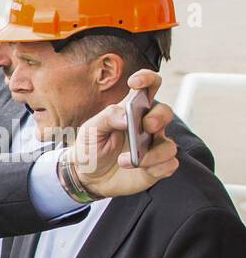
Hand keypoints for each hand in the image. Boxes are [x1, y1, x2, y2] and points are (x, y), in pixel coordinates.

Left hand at [68, 72, 179, 197]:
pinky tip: (141, 169)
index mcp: (131, 111)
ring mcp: (153, 147)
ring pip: (169, 145)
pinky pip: (169, 164)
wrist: (87, 178)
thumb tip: (127, 117)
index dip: (147, 79)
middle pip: (165, 113)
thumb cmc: (90, 148)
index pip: (148, 87)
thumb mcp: (90, 130)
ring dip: (152, 154)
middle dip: (159, 117)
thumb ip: (107, 117)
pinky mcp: (156, 167)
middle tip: (146, 125)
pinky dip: (157, 167)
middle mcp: (146, 127)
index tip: (134, 82)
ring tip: (125, 161)